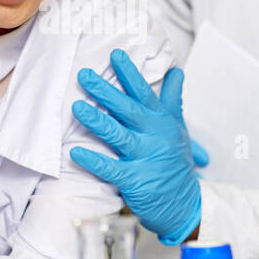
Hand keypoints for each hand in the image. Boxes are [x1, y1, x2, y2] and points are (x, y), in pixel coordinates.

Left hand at [69, 49, 203, 244]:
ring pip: (118, 136)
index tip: (115, 55)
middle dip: (106, 92)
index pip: (145, 93)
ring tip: (75, 107)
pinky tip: (74, 151)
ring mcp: (145, 158)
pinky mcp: (134, 180)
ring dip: (97, 121)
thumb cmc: (176, 162)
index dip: (130, 74)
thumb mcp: (178, 129)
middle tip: (84, 75)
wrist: (184, 203)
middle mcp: (155, 137)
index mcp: (162, 122)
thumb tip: (176, 71)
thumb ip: (172, 100)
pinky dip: (92, 160)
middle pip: (128, 110)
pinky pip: (110, 169)